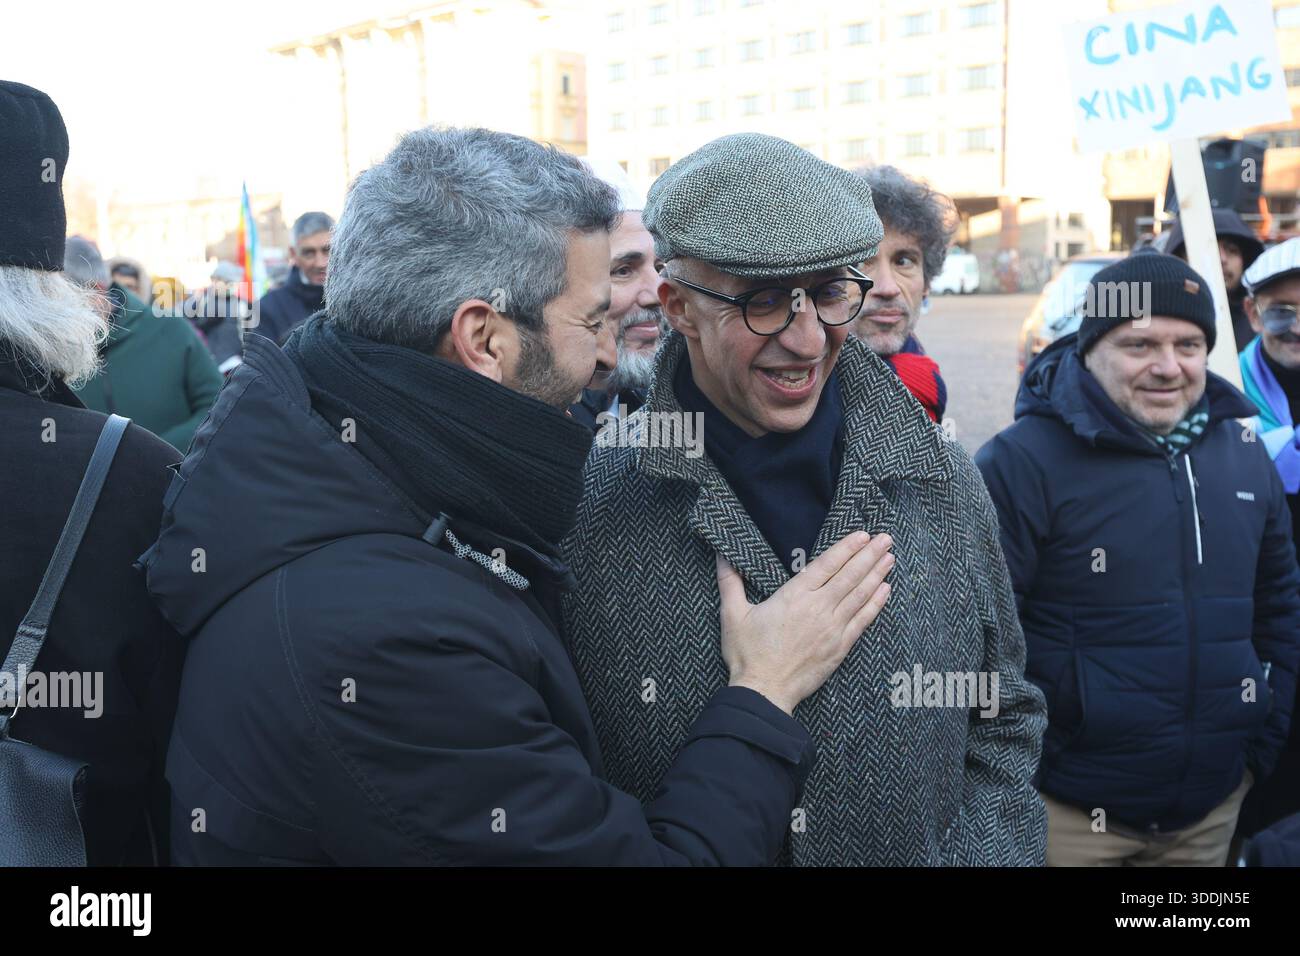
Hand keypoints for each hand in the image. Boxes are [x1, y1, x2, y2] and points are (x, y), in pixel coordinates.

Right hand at [718, 531, 893, 715]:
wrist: (764, 691)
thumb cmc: (747, 654)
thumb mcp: (732, 614)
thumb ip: (730, 581)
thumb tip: (723, 554)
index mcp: (794, 596)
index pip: (826, 564)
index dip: (846, 548)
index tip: (862, 535)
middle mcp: (818, 608)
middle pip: (850, 575)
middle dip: (869, 555)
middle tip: (885, 538)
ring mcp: (832, 628)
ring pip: (860, 595)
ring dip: (877, 574)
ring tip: (890, 557)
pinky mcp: (840, 647)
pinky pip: (863, 620)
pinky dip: (876, 603)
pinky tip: (885, 590)